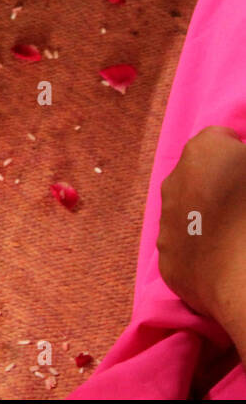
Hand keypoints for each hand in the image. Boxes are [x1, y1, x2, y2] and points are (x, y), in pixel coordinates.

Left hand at [157, 126, 245, 333]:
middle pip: (200, 175)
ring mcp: (166, 223)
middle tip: (245, 205)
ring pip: (188, 211)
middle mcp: (174, 181)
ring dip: (209, 217)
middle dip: (221, 184)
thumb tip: (242, 155)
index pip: (222, 139)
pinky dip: (203, 253)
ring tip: (239, 237)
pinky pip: (186, 249)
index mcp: (203, 152)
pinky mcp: (168, 261)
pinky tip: (227, 263)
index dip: (240, 152)